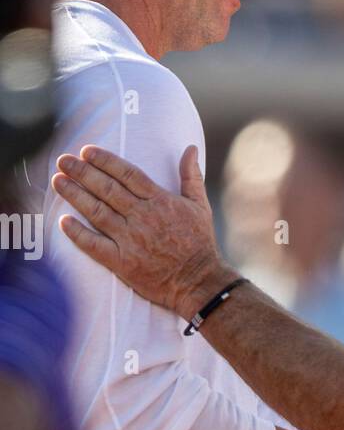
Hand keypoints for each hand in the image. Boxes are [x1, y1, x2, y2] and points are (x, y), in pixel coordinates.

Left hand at [52, 145, 231, 319]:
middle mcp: (142, 217)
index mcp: (159, 200)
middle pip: (106, 188)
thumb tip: (190, 148)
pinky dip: (78, 233)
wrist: (198, 281)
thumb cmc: (199, 243)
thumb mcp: (200, 205)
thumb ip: (191, 176)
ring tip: (58, 181)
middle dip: (82, 172)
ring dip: (75, 195)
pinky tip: (63, 221)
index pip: (126, 173)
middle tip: (63, 160)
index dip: (104, 160)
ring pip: (97, 211)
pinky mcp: (123, 262)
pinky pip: (95, 245)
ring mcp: (131, 239)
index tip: (86, 151)